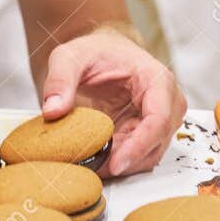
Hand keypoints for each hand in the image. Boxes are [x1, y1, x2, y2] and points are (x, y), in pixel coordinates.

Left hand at [39, 26, 186, 177]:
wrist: (101, 54)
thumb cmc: (93, 52)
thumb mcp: (69, 57)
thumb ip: (59, 80)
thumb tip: (52, 111)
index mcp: (156, 78)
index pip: (158, 118)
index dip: (139, 146)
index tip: (115, 164)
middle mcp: (167, 101)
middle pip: (156, 143)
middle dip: (127, 161)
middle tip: (93, 169)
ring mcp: (160, 120)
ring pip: (149, 155)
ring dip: (122, 165)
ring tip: (90, 165)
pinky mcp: (148, 134)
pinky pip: (138, 157)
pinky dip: (118, 163)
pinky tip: (96, 161)